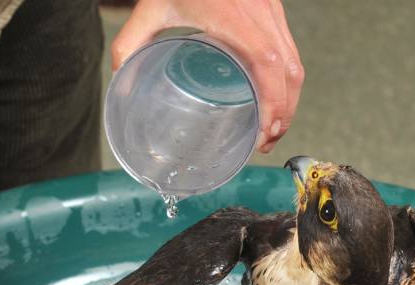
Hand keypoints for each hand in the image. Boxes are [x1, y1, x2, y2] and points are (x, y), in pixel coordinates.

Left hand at [111, 0, 303, 152]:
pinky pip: (289, 47)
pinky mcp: (273, 6)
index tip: (265, 131)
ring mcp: (270, 8)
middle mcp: (259, 12)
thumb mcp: (148, 8)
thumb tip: (120, 83)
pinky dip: (287, 77)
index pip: (267, 64)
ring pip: (295, 60)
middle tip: (267, 141)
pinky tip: (274, 95)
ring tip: (273, 126)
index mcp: (233, 16)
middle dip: (285, 111)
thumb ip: (129, 45)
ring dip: (290, 97)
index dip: (274, 102)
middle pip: (289, 70)